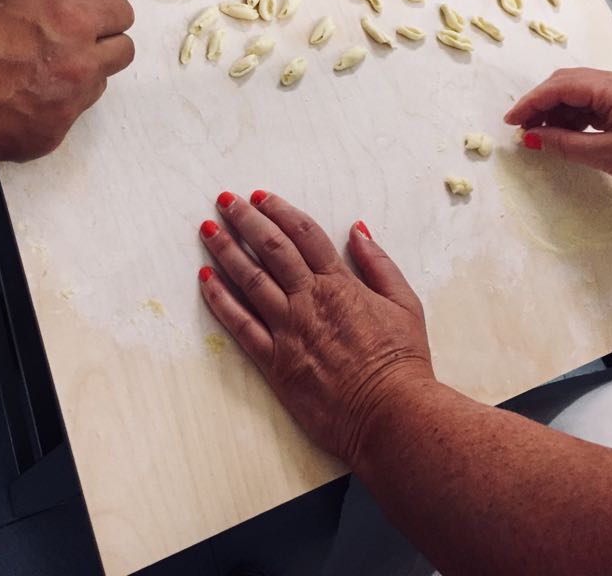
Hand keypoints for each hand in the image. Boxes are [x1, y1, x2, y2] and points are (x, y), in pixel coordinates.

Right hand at [0, 0, 133, 161]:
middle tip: (73, 45)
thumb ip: (46, 0)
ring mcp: (66, 107)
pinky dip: (49, 111)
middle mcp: (79, 65)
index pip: (122, 13)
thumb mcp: (3, 0)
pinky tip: (17, 102)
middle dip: (102, 45)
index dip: (105, 13)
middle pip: (122, 53)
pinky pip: (66, 120)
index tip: (95, 17)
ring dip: (78, 80)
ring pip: (95, 89)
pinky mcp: (49, 138)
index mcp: (72, 22)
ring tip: (35, 75)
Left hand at [198, 191, 433, 466]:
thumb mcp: (405, 303)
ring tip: (208, 230)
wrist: (391, 415)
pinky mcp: (275, 362)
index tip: (261, 196)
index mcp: (340, 284)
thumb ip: (378, 263)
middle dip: (246, 220)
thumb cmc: (403, 363)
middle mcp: (309, 300)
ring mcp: (288, 330)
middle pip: (271, 249)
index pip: (304, 234)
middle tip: (225, 201)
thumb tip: (357, 229)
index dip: (280, 210)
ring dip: (226, 251)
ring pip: (249, 280)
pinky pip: (240, 325)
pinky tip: (206, 280)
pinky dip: (220, 300)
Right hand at [505, 67, 611, 192]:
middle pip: (568, 83)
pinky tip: (563, 134)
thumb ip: (566, 144)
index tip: (511, 121)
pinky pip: (594, 103)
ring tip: (539, 135)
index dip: (532, 102)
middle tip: (521, 127)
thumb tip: (532, 138)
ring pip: (580, 92)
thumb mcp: (610, 155)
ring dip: (556, 110)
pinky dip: (574, 116)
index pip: (562, 86)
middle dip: (541, 102)